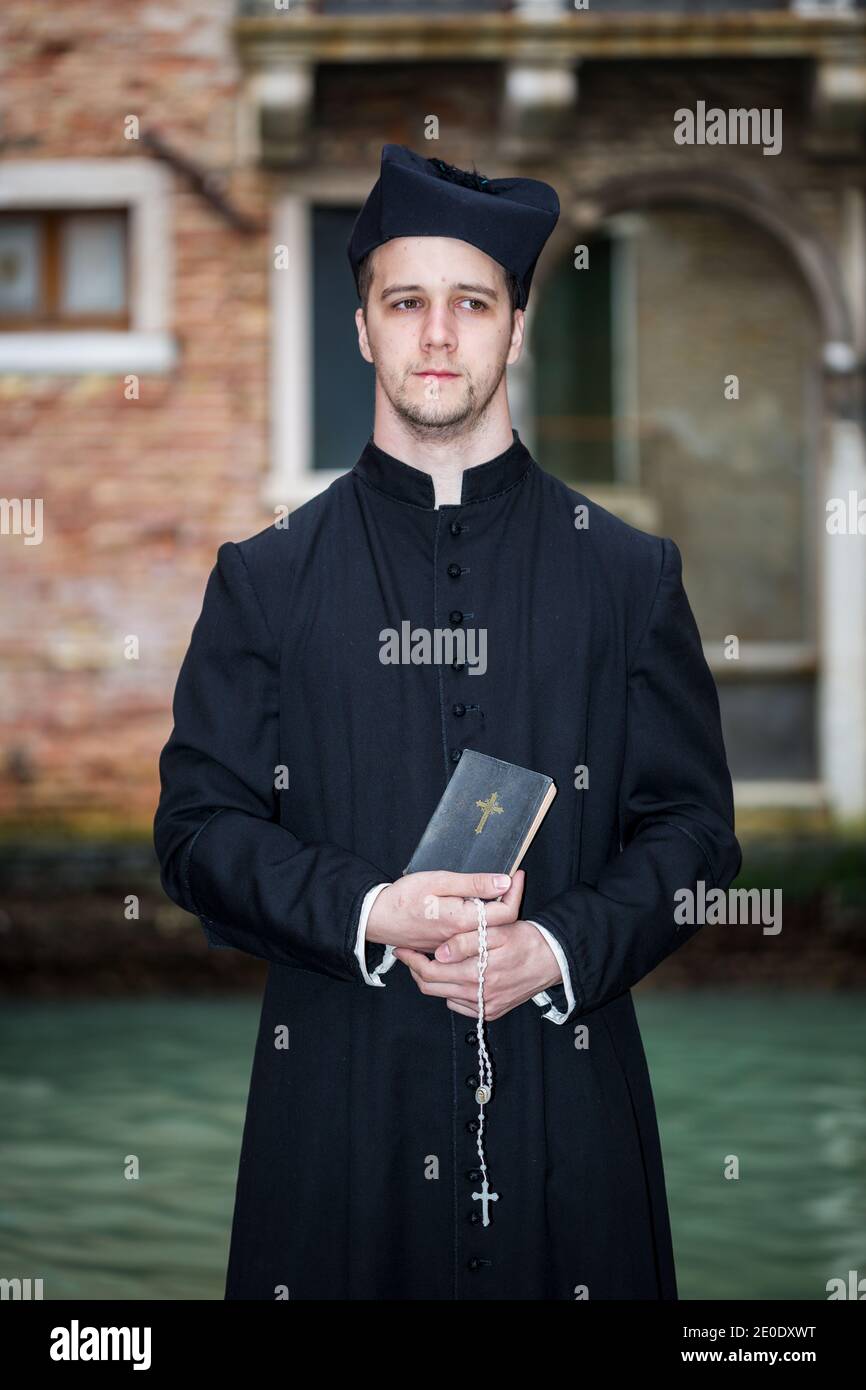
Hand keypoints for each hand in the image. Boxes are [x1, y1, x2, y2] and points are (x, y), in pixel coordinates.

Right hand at [366, 869, 524, 953]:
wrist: (377, 919)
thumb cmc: (404, 898)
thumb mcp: (439, 881)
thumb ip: (473, 884)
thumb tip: (504, 882)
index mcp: (463, 920)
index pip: (506, 913)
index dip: (516, 892)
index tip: (517, 874)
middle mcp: (463, 938)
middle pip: (501, 924)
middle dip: (508, 900)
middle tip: (507, 879)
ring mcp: (456, 946)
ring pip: (487, 931)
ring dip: (495, 912)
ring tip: (492, 890)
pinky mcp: (449, 947)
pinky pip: (473, 937)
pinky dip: (479, 921)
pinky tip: (474, 905)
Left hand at [393, 909, 562, 1021]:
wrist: (552, 960)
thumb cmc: (525, 940)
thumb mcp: (498, 931)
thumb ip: (467, 941)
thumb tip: (440, 953)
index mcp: (479, 972)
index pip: (432, 972)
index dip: (413, 960)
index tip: (403, 948)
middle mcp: (480, 995)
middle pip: (432, 987)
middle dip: (415, 970)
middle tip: (407, 954)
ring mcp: (486, 1006)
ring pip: (443, 997)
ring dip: (431, 981)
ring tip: (427, 962)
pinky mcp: (491, 1012)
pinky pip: (459, 1005)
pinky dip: (450, 992)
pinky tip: (453, 976)